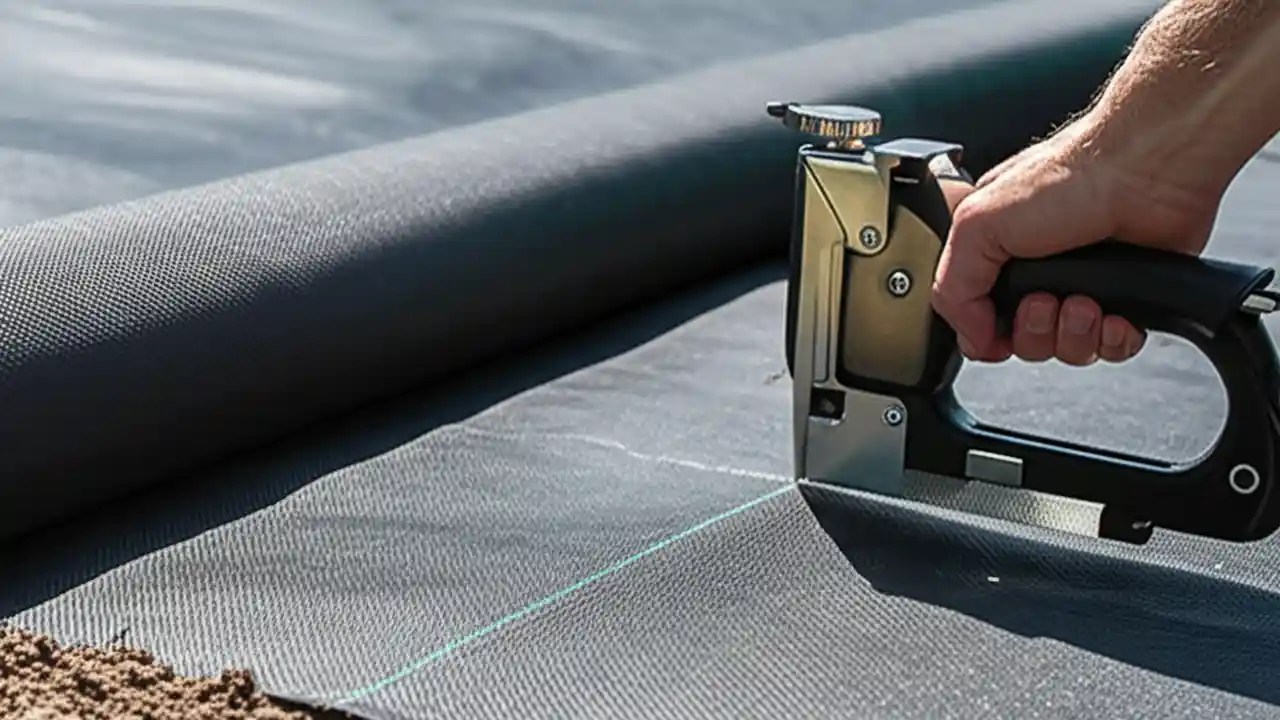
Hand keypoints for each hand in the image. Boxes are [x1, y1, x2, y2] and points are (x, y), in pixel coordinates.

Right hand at [930, 113, 1221, 365]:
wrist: (1149, 170)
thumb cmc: (1070, 176)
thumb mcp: (976, 226)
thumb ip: (952, 287)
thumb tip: (969, 336)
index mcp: (995, 251)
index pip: (976, 316)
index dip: (985, 334)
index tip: (997, 328)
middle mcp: (1038, 270)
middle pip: (1022, 342)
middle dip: (1033, 331)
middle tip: (1044, 300)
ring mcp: (1084, 284)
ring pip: (1067, 349)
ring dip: (1073, 334)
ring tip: (1084, 301)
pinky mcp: (1129, 298)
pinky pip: (1112, 348)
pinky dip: (1113, 340)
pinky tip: (1115, 315)